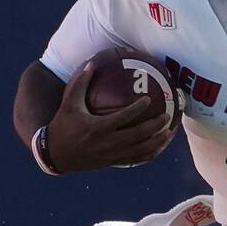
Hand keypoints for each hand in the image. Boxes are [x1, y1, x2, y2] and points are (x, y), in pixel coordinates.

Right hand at [46, 60, 176, 171]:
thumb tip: (91, 63)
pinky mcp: (114, 162)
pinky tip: (160, 146)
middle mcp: (108, 143)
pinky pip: (137, 160)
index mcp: (98, 127)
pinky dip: (151, 153)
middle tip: (166, 115)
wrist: (56, 155)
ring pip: (141, 150)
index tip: (148, 99)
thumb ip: (80, 83)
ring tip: (169, 132)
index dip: (138, 108)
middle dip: (155, 126)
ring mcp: (113, 155)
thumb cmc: (63, 126)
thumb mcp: (68, 103)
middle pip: (139, 135)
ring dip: (158, 142)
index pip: (124, 117)